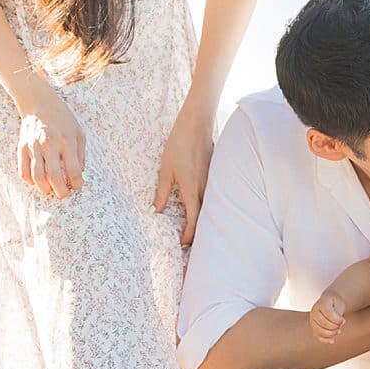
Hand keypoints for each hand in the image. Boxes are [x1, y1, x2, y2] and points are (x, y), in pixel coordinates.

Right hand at [16, 89, 85, 198]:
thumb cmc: (62, 118)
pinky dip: (31, 181)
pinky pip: (23, 172)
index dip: (77, 184)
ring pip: (37, 177)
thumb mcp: (78, 132)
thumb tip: (78, 175)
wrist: (38, 102)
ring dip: (45, 189)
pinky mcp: (22, 148)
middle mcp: (49, 145)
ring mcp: (33, 147)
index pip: (73, 170)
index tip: (78, 186)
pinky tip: (38, 181)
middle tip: (64, 194)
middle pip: (54, 177)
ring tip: (51, 189)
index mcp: (66, 141)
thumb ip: (80, 155)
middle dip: (61, 192)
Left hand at [154, 104, 214, 246]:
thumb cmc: (178, 145)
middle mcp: (205, 189)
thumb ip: (161, 194)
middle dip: (198, 233)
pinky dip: (208, 207)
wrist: (196, 125)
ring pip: (210, 208)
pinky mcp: (215, 176)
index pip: (193, 220)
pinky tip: (202, 208)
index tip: (182, 244)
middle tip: (190, 243)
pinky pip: (213, 196)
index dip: (189, 235)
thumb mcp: (165, 171)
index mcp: (192, 190)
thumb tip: (154, 212)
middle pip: (204, 218)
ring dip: (204, 220)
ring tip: (196, 230)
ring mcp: (212, 182)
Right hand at [311, 292, 346, 343]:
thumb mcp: (339, 303)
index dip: (337, 319)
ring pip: (319, 331)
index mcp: (321, 303)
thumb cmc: (336, 303)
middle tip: (341, 325)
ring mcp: (313, 320)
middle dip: (335, 327)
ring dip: (331, 333)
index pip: (328, 313)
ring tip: (338, 331)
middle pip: (323, 323)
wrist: (331, 303)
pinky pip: (317, 336)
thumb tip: (340, 323)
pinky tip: (332, 341)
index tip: (344, 321)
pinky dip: (325, 340)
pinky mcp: (314, 327)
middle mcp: (314, 311)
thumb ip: (338, 313)